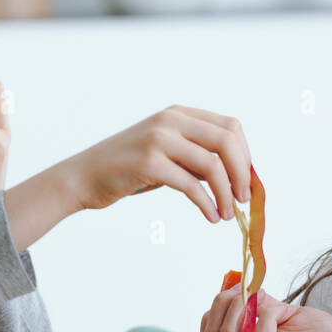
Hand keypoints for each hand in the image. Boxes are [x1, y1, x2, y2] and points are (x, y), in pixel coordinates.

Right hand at [77, 105, 251, 221]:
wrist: (85, 176)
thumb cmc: (130, 169)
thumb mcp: (169, 155)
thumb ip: (198, 158)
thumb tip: (238, 177)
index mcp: (179, 114)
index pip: (230, 127)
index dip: (246, 157)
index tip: (245, 183)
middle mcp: (170, 120)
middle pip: (227, 141)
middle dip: (242, 174)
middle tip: (243, 200)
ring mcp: (159, 139)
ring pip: (213, 165)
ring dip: (226, 194)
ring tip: (227, 214)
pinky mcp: (149, 163)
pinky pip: (192, 185)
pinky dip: (207, 204)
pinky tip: (211, 216)